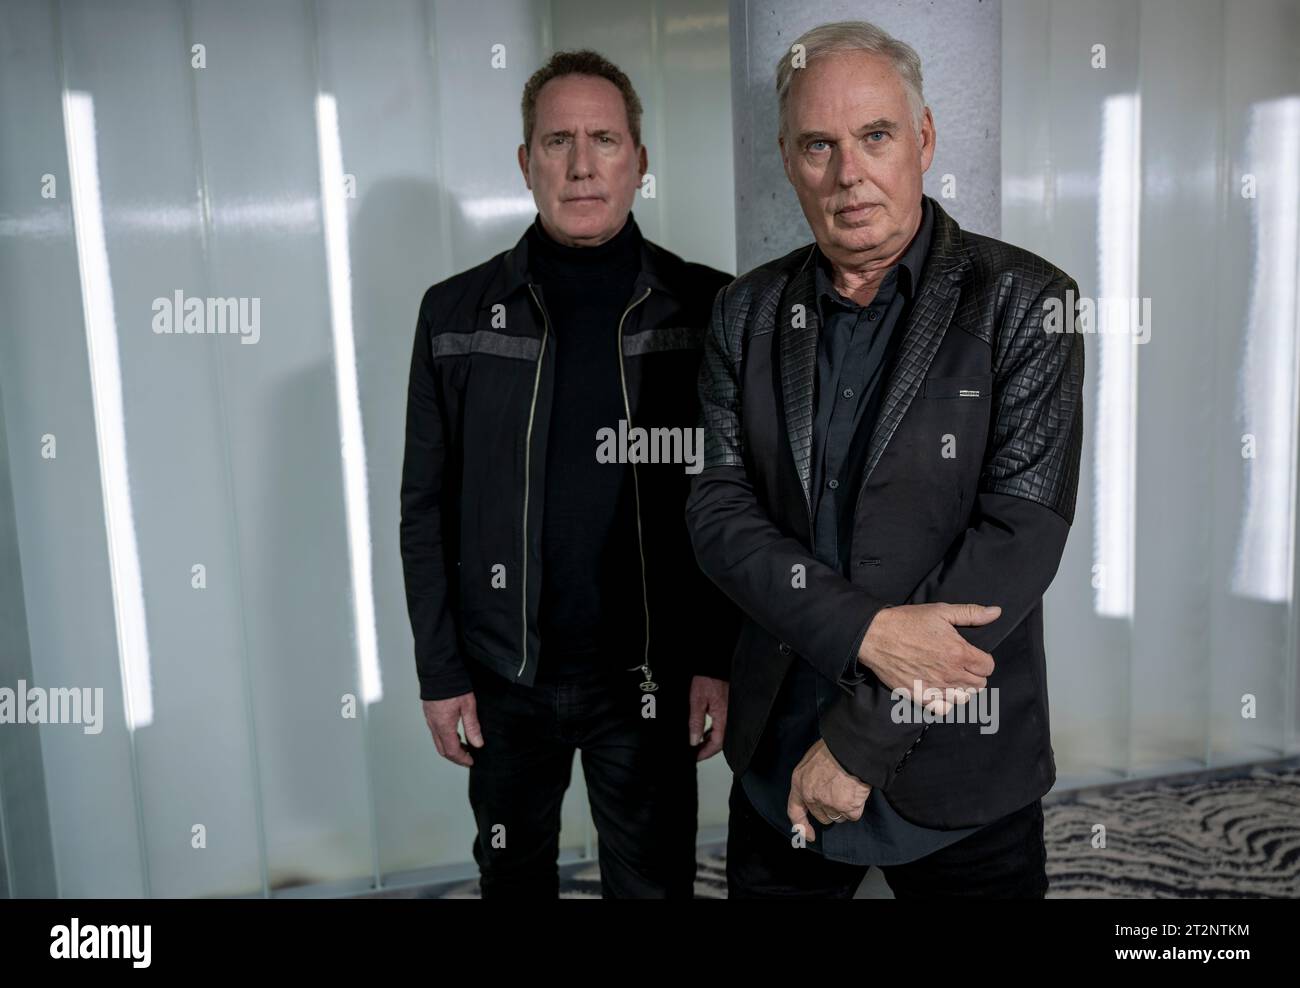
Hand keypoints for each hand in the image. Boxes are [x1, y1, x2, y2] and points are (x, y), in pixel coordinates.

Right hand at [422, 692, 483, 766]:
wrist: (438, 670)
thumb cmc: (453, 685)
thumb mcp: (468, 706)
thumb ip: (472, 726)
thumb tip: (477, 743)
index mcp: (444, 726)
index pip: (452, 751)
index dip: (462, 759)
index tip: (471, 761)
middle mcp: (434, 725)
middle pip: (443, 750)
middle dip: (455, 757)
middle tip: (467, 757)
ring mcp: (429, 719)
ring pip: (438, 741)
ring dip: (450, 748)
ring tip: (464, 747)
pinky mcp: (429, 713)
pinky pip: (435, 732)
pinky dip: (445, 738)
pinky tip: (455, 733)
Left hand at [688, 675, 726, 760]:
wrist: (715, 662)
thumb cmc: (707, 678)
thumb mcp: (696, 700)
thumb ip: (696, 722)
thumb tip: (694, 741)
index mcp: (723, 717)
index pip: (717, 743)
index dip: (705, 753)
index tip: (695, 757)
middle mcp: (729, 717)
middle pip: (721, 741)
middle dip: (707, 749)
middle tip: (694, 754)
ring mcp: (730, 712)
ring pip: (721, 733)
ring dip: (709, 740)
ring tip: (696, 744)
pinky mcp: (727, 707)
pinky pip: (722, 724)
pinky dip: (713, 731)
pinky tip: (703, 732)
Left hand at [787, 739, 869, 841]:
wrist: (850, 748)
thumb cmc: (833, 748)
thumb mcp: (812, 760)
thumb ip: (811, 777)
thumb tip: (819, 787)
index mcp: (799, 783)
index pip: (795, 811)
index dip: (802, 826)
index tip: (810, 835)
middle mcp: (811, 796)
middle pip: (822, 816)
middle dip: (831, 810)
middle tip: (841, 793)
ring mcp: (829, 803)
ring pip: (838, 817)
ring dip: (845, 808)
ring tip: (849, 788)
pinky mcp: (846, 807)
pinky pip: (853, 815)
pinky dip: (857, 806)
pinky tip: (858, 792)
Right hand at [858, 602, 999, 714]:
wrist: (876, 636)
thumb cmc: (908, 622)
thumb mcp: (941, 611)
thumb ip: (971, 613)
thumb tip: (996, 612)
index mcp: (959, 653)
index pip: (988, 667)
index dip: (984, 660)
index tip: (974, 655)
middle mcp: (950, 674)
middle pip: (979, 685)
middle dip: (975, 674)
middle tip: (962, 665)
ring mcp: (935, 688)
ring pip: (964, 698)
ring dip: (962, 689)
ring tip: (952, 677)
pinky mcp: (919, 696)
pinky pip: (943, 709)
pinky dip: (946, 703)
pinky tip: (941, 691)